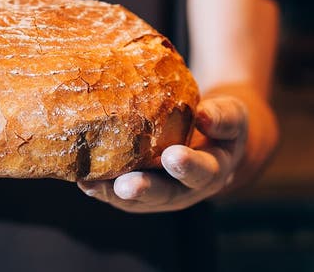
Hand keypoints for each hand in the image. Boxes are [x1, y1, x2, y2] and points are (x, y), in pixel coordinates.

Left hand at [77, 95, 247, 212]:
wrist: (211, 136)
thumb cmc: (219, 122)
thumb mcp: (230, 115)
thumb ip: (222, 116)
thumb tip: (204, 114)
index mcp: (213, 170)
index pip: (203, 171)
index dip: (188, 166)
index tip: (173, 156)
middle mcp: (186, 189)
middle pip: (165, 194)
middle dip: (144, 190)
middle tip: (126, 186)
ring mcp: (162, 193)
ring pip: (138, 200)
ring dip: (114, 194)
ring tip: (92, 185)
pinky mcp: (142, 189)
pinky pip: (121, 192)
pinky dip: (103, 188)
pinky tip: (83, 179)